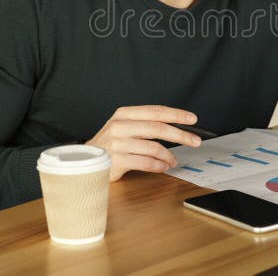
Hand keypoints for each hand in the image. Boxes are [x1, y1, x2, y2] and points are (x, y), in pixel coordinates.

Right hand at [85, 105, 200, 180]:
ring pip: (153, 148)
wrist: (83, 161)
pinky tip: (163, 167)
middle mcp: (120, 126)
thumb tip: (174, 128)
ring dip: (168, 156)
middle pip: (158, 128)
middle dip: (180, 135)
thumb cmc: (108, 145)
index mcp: (124, 114)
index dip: (176, 114)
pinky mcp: (116, 161)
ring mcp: (117, 143)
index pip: (155, 111)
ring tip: (173, 161)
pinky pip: (146, 163)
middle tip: (195, 141)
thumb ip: (144, 124)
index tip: (192, 118)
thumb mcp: (123, 127)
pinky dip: (159, 166)